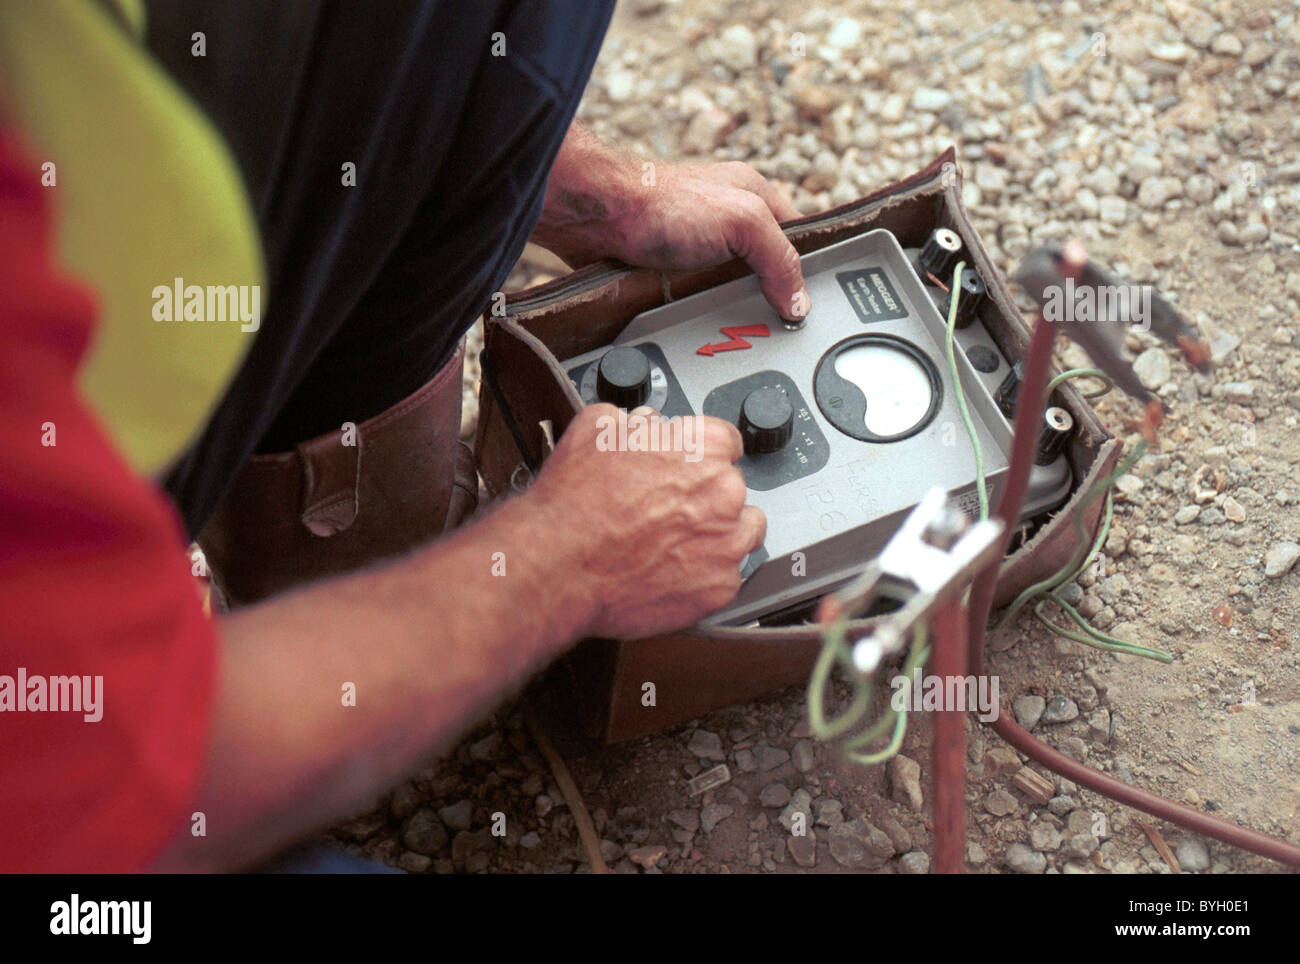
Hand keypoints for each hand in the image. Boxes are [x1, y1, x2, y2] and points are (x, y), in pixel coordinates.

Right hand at [526, 404, 765, 638]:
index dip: (700, 454)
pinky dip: (706, 575)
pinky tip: (675, 571)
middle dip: (706, 495)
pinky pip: (727, 576)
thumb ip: (636, 421)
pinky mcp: (719, 588)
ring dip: (719, 533)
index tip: (689, 467)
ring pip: (744, 531)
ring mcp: (726, 543)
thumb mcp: (596, 429)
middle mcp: (724, 491)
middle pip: (733, 487)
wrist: (558, 565)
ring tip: (680, 541)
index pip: (725, 441)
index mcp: (702, 446)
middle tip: (669, 509)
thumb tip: (645, 426)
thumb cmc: (574, 502)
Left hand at [532, 125, 809, 323]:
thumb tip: (799, 302)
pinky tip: (703, 329)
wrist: (596, 218)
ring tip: (738, 334)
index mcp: (755, 197)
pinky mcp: (671, 271)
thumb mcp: (742, 222)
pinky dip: (700, 316)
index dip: (806, 271)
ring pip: (730, 290)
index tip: (809, 307)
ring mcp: (699, 248)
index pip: (797, 239)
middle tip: (774, 327)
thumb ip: (779, 258)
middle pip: (765, 269)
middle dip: (768, 297)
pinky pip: (697, 301)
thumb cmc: (662, 204)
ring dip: (732, 311)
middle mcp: (728, 220)